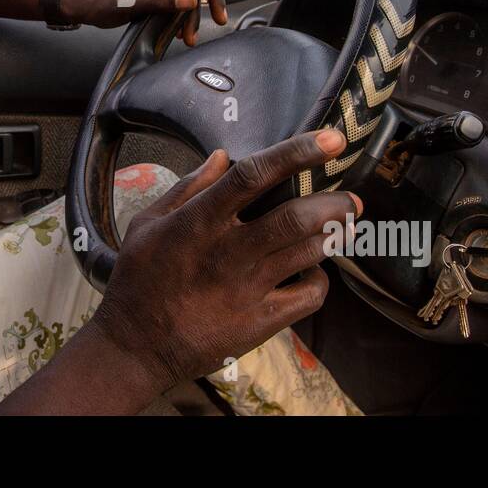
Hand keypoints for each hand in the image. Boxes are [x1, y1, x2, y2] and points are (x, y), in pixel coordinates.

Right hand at [88, 129, 359, 393]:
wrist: (135, 346)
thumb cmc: (138, 280)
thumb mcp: (146, 223)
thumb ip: (187, 187)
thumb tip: (221, 156)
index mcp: (199, 222)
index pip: (253, 176)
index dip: (296, 153)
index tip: (331, 140)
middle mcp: (229, 252)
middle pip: (295, 217)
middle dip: (334, 203)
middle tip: (351, 199)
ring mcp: (247, 288)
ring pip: (308, 252)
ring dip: (334, 236)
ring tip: (344, 227)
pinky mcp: (260, 321)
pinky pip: (308, 296)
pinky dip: (320, 279)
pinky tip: (313, 271)